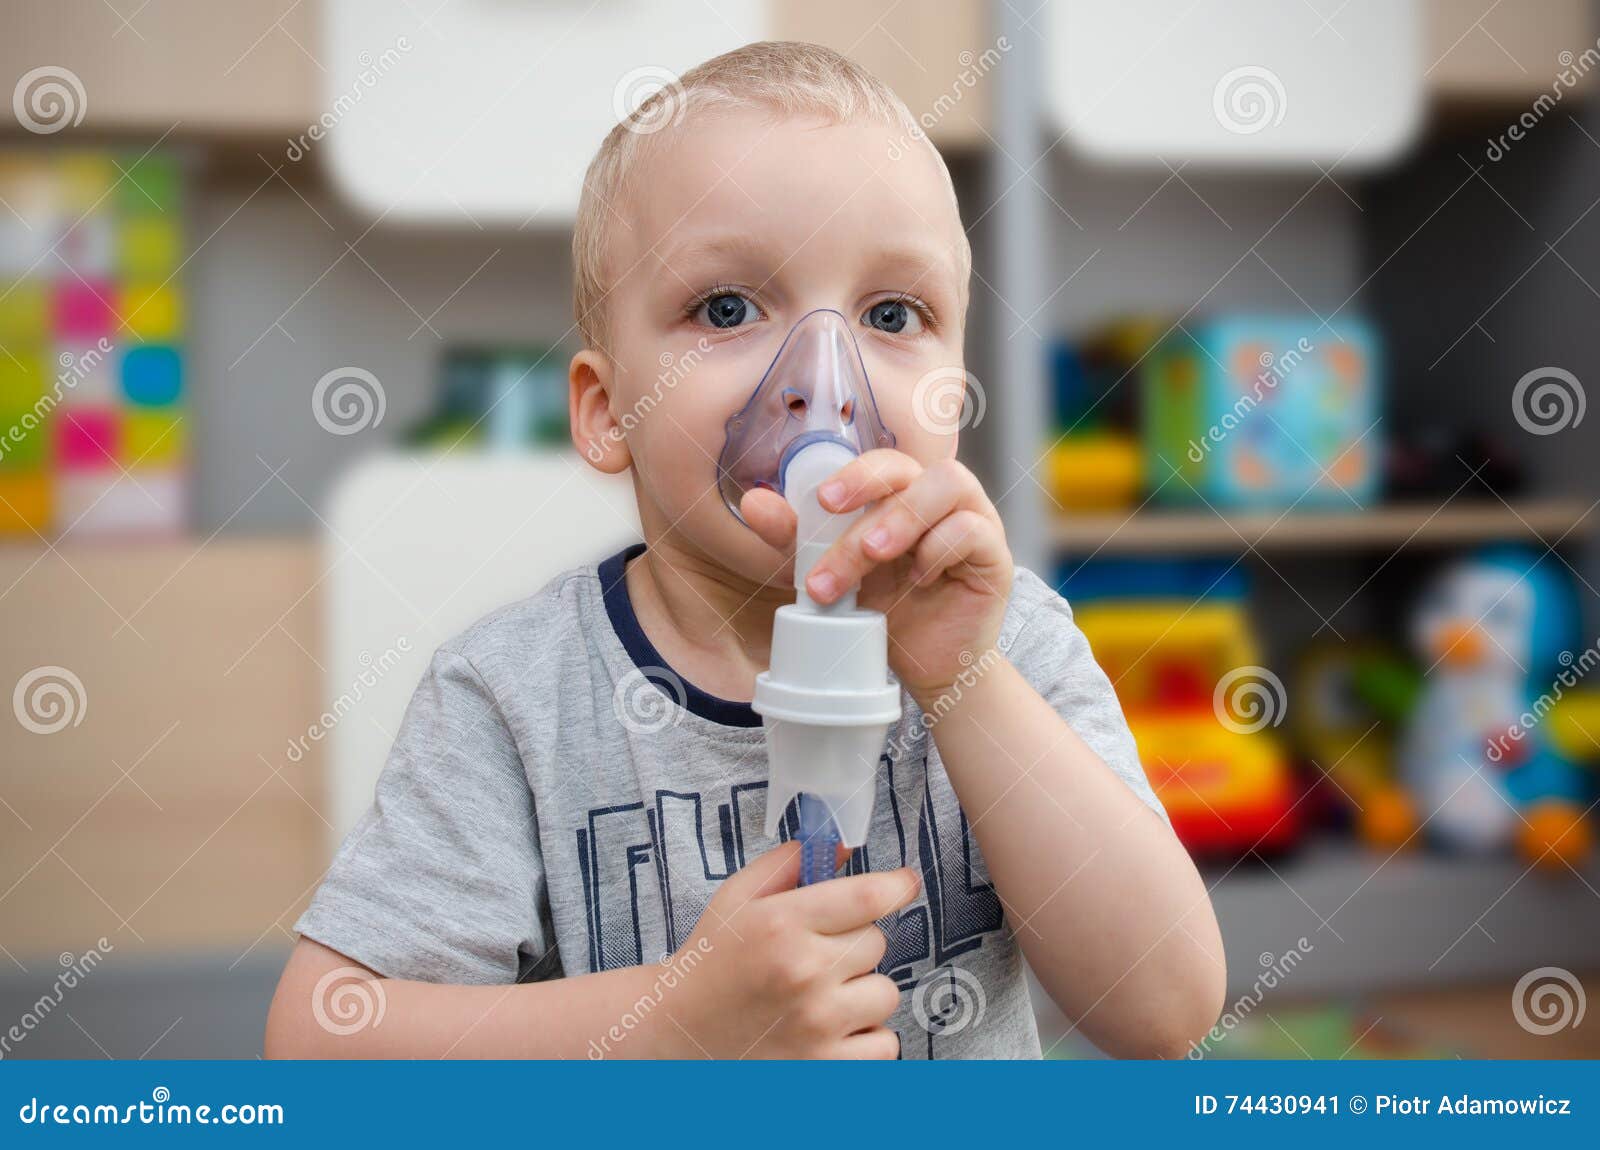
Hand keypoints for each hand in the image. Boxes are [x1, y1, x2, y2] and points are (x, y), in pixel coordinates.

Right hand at [670, 841, 918, 1058]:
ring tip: (824, 995)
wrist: (678, 1032)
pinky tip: (833, 1030)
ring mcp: (817, 1024)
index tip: (905, 883)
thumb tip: (843, 846)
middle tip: (819, 955)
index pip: (867, 896)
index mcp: (782, 923)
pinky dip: (866, 1037)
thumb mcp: (738, 898)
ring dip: (863, 992)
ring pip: (885, 993)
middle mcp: (803, 972)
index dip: (897, 886)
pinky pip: (884, 1044)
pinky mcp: (825, 1068)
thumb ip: (789, 863)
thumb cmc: (712, 960)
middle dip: (855, 944)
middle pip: (877, 943)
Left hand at [742, 450, 1012, 702]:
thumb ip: (795, 540)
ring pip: (946, 486)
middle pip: (908, 468)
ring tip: (874, 554)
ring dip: (903, 517)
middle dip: (867, 492)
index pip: (880, 462)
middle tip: (836, 524)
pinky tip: (918, 579)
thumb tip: (753, 503)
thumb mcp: (834, 575)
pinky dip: (941, 548)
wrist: (928, 667)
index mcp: (900, 493)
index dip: (853, 473)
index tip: (821, 502)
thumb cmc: (886, 610)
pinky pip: (973, 529)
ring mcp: (973, 519)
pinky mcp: (995, 554)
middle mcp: (938, 497)